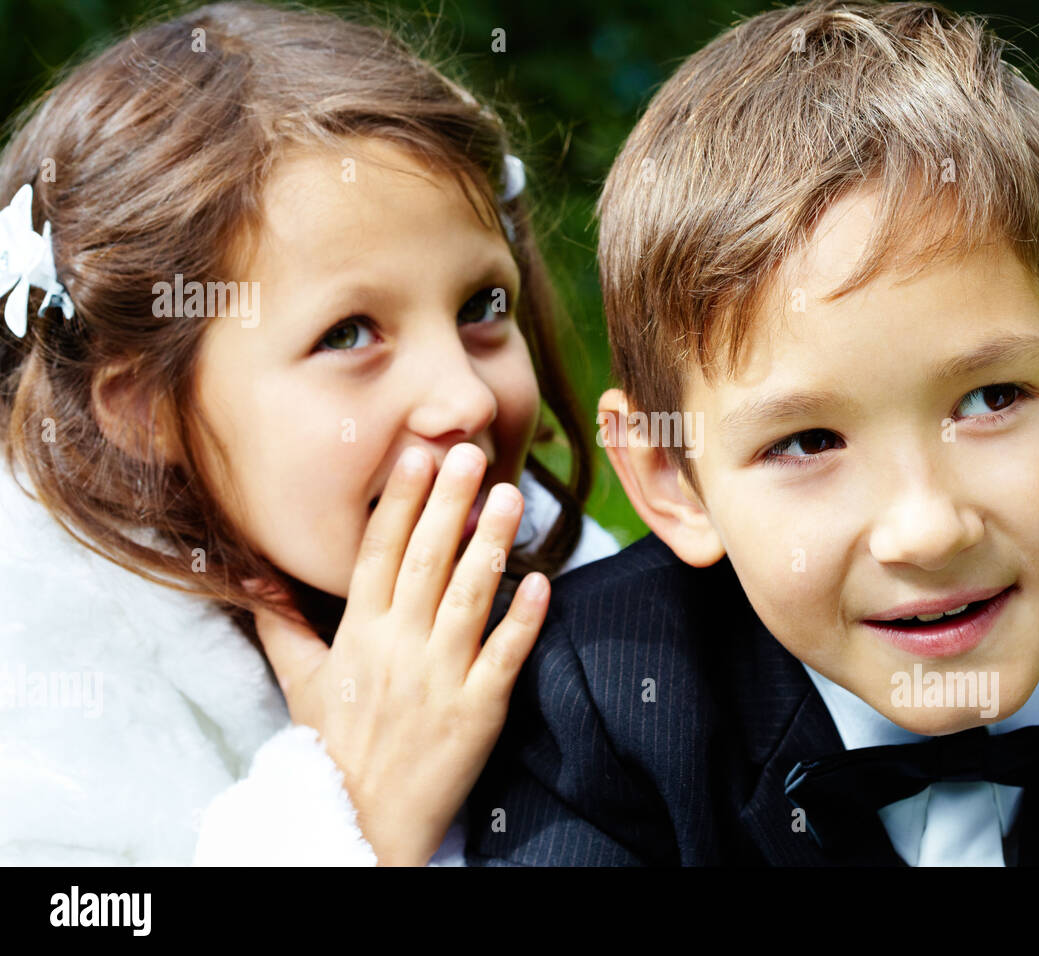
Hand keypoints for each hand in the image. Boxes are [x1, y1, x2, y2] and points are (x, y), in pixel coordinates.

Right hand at [244, 443, 548, 865]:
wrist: (360, 824)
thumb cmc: (332, 747)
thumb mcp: (300, 682)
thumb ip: (280, 622)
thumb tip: (250, 573)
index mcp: (357, 635)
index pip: (379, 554)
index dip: (400, 502)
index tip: (417, 455)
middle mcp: (397, 648)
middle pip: (426, 563)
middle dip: (449, 505)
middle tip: (471, 454)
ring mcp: (439, 679)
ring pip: (468, 599)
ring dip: (491, 545)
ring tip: (512, 497)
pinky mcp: (478, 711)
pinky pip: (504, 657)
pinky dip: (522, 620)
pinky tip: (541, 581)